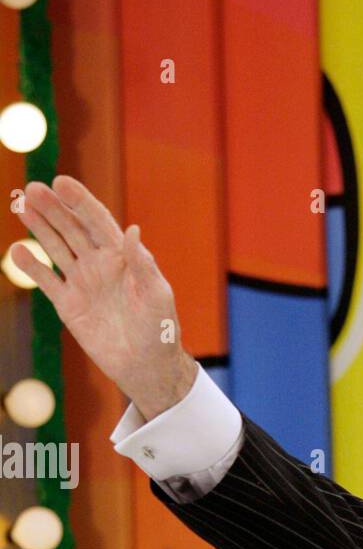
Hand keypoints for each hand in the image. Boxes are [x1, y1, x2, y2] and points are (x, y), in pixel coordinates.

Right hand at [11, 175, 196, 417]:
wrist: (146, 366)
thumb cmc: (160, 329)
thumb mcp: (157, 295)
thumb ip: (143, 264)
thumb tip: (133, 230)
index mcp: (122, 257)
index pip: (97, 221)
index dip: (80, 201)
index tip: (61, 183)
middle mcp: (100, 264)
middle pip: (72, 229)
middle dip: (53, 208)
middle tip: (32, 189)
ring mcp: (82, 283)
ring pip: (56, 248)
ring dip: (39, 228)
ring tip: (22, 207)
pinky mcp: (69, 305)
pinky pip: (47, 281)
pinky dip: (32, 267)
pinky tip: (17, 251)